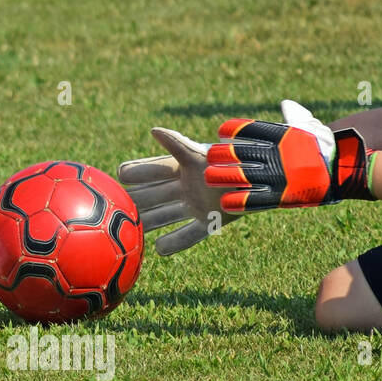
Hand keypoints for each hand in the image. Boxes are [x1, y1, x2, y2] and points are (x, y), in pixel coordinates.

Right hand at [118, 128, 240, 254]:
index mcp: (183, 166)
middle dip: (137, 199)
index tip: (120, 174)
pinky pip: (190, 234)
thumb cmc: (232, 159)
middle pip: (154, 195)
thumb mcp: (203, 153)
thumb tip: (154, 131)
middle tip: (116, 206)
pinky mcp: (211, 220)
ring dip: (150, 222)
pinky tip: (159, 250)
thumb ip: (179, 144)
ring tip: (130, 231)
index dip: (138, 172)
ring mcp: (195, 205)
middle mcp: (185, 186)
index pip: (154, 170)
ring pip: (166, 215)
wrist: (265, 176)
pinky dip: (176, 241)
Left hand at [205, 100, 373, 211]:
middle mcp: (276, 155)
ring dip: (220, 177)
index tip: (222, 132)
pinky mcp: (281, 196)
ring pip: (239, 176)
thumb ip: (293, 116)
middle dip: (218, 155)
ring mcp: (278, 176)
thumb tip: (285, 104)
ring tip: (209, 177)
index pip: (247, 129)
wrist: (344, 171)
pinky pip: (253, 200)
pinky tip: (224, 201)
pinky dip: (236, 201)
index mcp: (280, 136)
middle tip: (210, 158)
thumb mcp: (309, 128)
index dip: (230, 130)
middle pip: (236, 153)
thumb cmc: (321, 148)